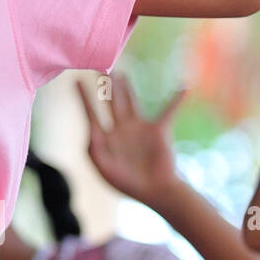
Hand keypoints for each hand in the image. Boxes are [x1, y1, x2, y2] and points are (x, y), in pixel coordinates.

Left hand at [76, 75, 185, 204]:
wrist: (155, 191)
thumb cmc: (127, 182)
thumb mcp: (103, 167)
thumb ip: (93, 149)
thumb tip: (91, 131)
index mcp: (105, 138)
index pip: (91, 113)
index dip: (83, 98)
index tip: (74, 81)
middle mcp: (120, 129)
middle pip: (110, 103)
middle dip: (104, 87)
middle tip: (98, 68)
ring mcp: (139, 128)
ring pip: (130, 102)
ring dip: (126, 88)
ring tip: (120, 73)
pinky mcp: (158, 130)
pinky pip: (168, 110)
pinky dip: (177, 98)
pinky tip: (184, 85)